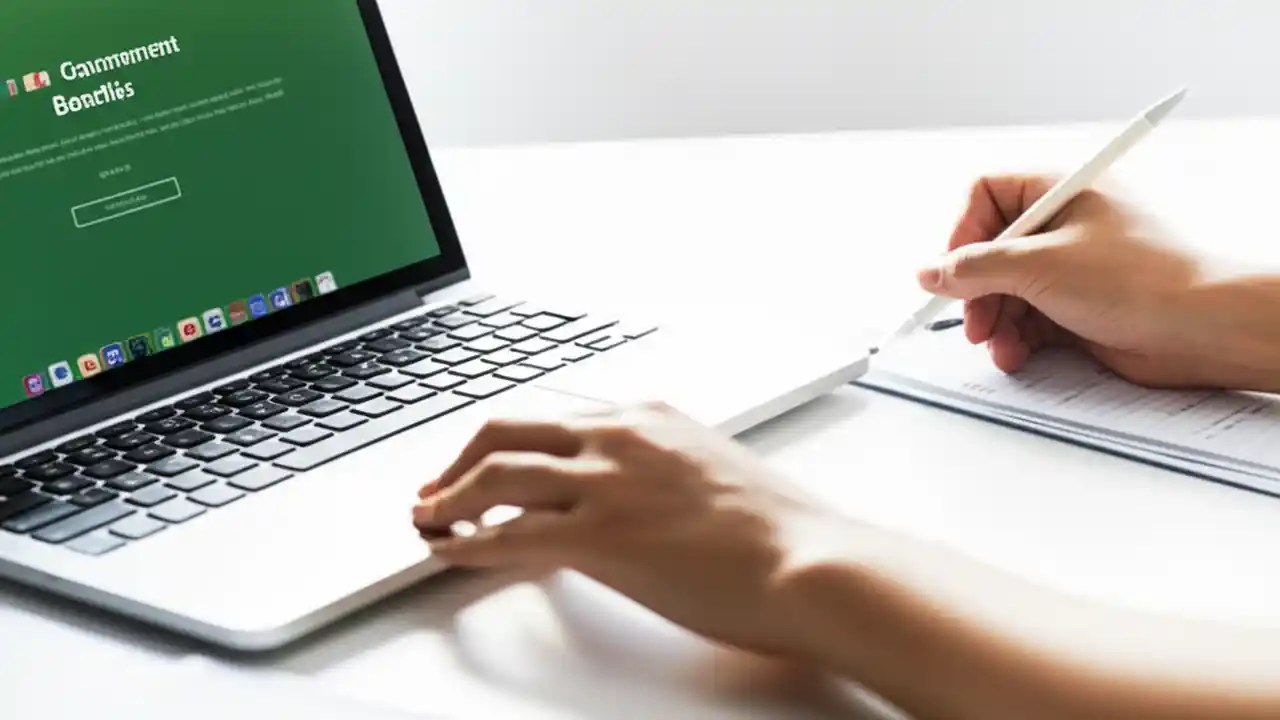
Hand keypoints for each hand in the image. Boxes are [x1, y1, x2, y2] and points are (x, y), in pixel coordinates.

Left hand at [413, 403, 846, 656]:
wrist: (812, 563)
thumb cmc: (778, 530)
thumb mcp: (712, 471)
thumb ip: (661, 469)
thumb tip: (630, 494)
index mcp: (647, 416)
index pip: (551, 417)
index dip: (501, 441)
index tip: (479, 462)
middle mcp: (619, 435)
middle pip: (506, 429)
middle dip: (459, 459)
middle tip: (435, 488)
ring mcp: (607, 482)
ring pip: (496, 474)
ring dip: (448, 500)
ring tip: (427, 523)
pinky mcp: (600, 535)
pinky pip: (509, 534)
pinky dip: (467, 543)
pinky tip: (450, 554)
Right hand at [918, 175, 1221, 386]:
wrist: (1203, 326)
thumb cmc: (1141, 278)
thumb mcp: (1039, 265)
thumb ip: (975, 268)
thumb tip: (932, 271)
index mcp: (1060, 189)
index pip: (986, 194)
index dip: (961, 232)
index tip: (952, 270)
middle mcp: (1065, 223)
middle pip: (991, 249)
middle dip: (975, 289)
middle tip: (973, 319)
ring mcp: (1072, 266)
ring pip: (1006, 289)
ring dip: (994, 319)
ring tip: (998, 343)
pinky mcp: (1079, 306)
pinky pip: (1028, 318)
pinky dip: (1016, 337)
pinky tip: (1017, 353)